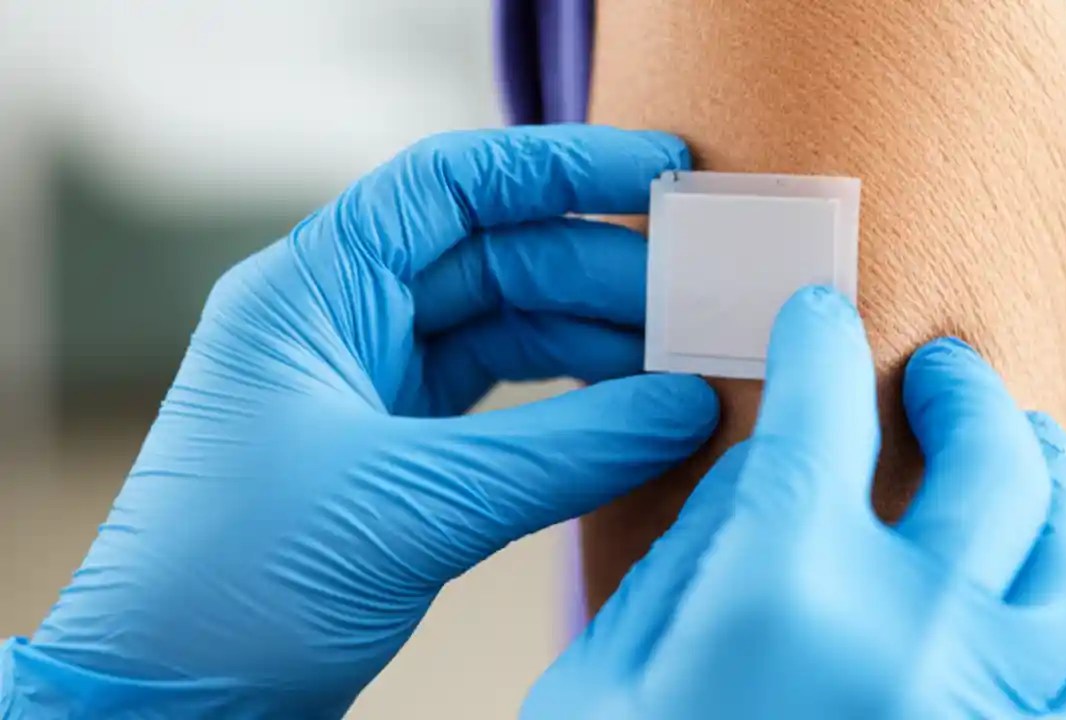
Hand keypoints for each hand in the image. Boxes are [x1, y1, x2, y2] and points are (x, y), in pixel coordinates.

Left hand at [2, 126, 716, 717]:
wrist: (173, 698)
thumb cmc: (237, 589)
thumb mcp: (416, 503)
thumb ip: (565, 450)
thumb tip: (685, 407)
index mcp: (313, 292)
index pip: (450, 186)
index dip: (560, 166)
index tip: (658, 173)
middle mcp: (341, 321)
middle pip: (494, 257)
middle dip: (598, 274)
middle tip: (695, 302)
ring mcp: (368, 385)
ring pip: (505, 328)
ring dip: (594, 341)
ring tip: (681, 364)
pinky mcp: (395, 449)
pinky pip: (500, 398)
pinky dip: (568, 402)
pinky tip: (630, 414)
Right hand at [523, 287, 1065, 718]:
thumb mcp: (609, 671)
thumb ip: (696, 554)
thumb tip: (765, 468)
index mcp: (786, 591)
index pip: (824, 403)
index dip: (818, 339)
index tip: (816, 315)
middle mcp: (912, 634)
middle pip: (982, 455)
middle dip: (958, 387)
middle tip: (937, 368)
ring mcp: (987, 709)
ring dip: (1046, 471)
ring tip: (1019, 440)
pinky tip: (1060, 567)